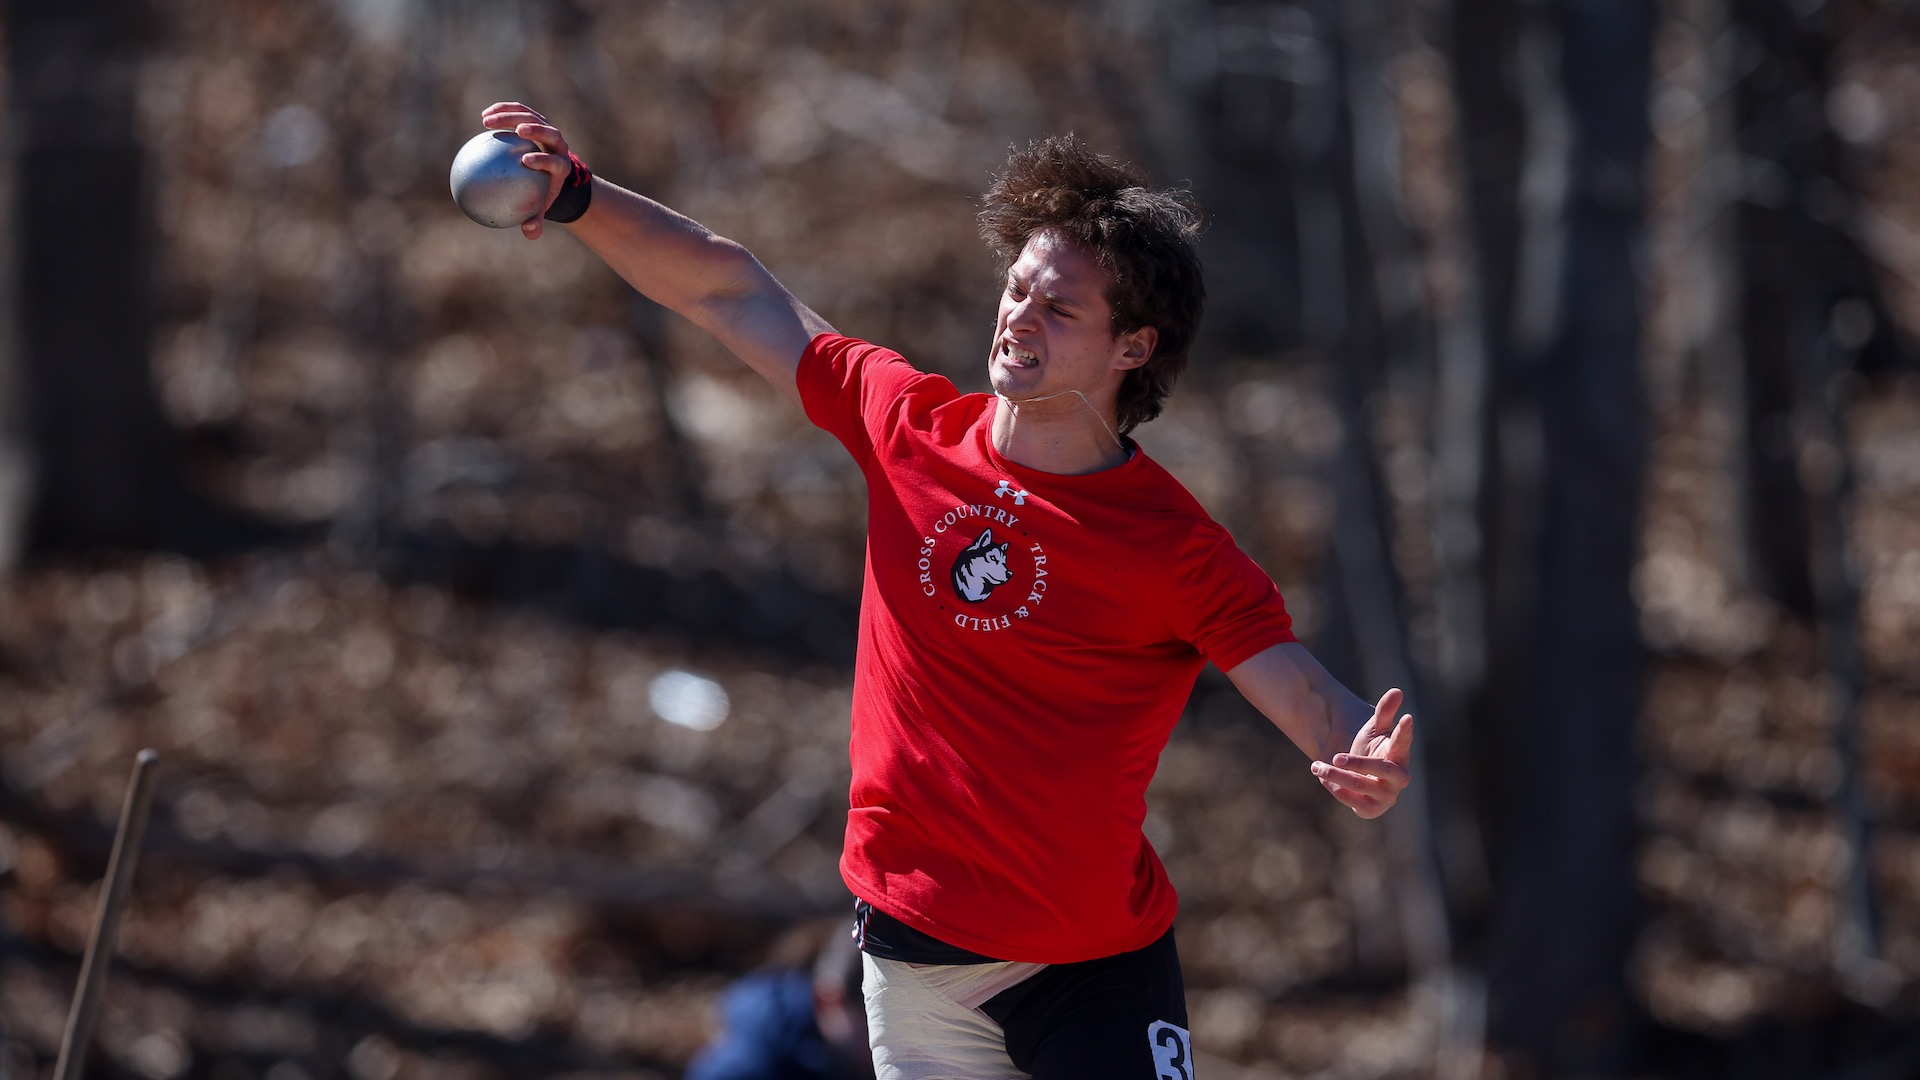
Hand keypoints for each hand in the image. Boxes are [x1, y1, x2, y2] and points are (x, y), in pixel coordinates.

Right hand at [480, 101, 575, 239]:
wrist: (551, 171)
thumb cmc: (542, 192)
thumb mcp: (541, 207)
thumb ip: (537, 220)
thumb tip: (529, 233)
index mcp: (561, 166)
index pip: (555, 161)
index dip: (544, 160)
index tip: (526, 162)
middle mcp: (558, 144)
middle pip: (549, 132)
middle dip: (535, 129)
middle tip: (516, 131)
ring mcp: (547, 128)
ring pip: (532, 116)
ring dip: (511, 115)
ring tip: (487, 120)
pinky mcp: (536, 118)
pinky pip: (520, 111)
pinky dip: (504, 111)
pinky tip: (484, 115)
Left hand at [1311, 688, 1412, 818]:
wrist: (1357, 774)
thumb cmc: (1370, 746)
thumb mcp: (1374, 727)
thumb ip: (1385, 711)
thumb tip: (1397, 691)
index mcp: (1400, 754)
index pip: (1403, 742)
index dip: (1405, 731)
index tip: (1407, 717)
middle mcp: (1399, 777)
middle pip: (1382, 769)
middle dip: (1358, 763)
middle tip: (1336, 756)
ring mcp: (1387, 795)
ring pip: (1361, 785)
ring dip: (1336, 775)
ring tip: (1316, 767)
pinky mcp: (1372, 809)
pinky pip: (1354, 802)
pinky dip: (1337, 790)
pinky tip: (1325, 780)